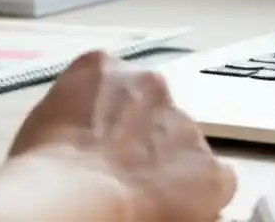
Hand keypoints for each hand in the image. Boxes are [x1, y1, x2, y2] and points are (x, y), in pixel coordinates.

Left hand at [8, 51, 235, 221]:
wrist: (65, 201)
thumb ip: (189, 208)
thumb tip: (192, 209)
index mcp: (209, 174)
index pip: (206, 176)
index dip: (176, 184)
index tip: (151, 195)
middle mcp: (188, 121)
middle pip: (169, 130)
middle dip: (145, 145)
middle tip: (111, 171)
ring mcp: (148, 87)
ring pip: (135, 98)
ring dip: (117, 115)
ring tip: (84, 145)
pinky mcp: (104, 65)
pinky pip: (98, 74)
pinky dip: (84, 90)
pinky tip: (66, 118)